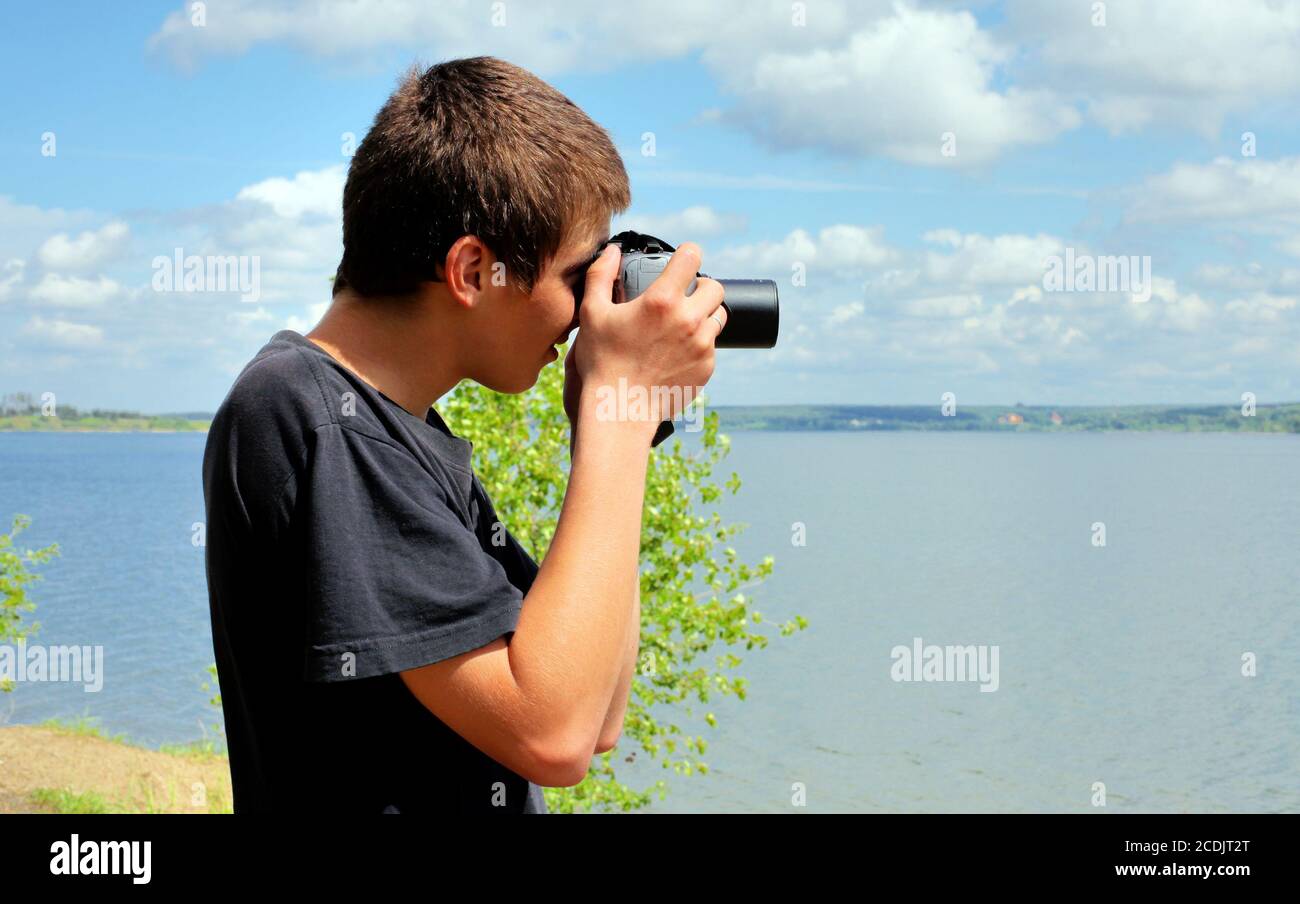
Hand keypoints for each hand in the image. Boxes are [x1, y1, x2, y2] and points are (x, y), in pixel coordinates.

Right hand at [569, 241, 726, 427]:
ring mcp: (702, 345)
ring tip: (683, 324)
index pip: (692, 257)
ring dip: (705, 315)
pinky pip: (712, 347)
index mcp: (662, 301)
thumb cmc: (603, 361)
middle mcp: (688, 320)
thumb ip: (600, 275)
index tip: (682, 259)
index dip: (687, 253)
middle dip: (701, 287)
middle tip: (685, 295)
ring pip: (718, 317)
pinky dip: (700, 345)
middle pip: (715, 288)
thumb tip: (612, 251)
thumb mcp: (591, 313)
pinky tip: (678, 352)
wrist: (620, 410)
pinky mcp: (707, 367)